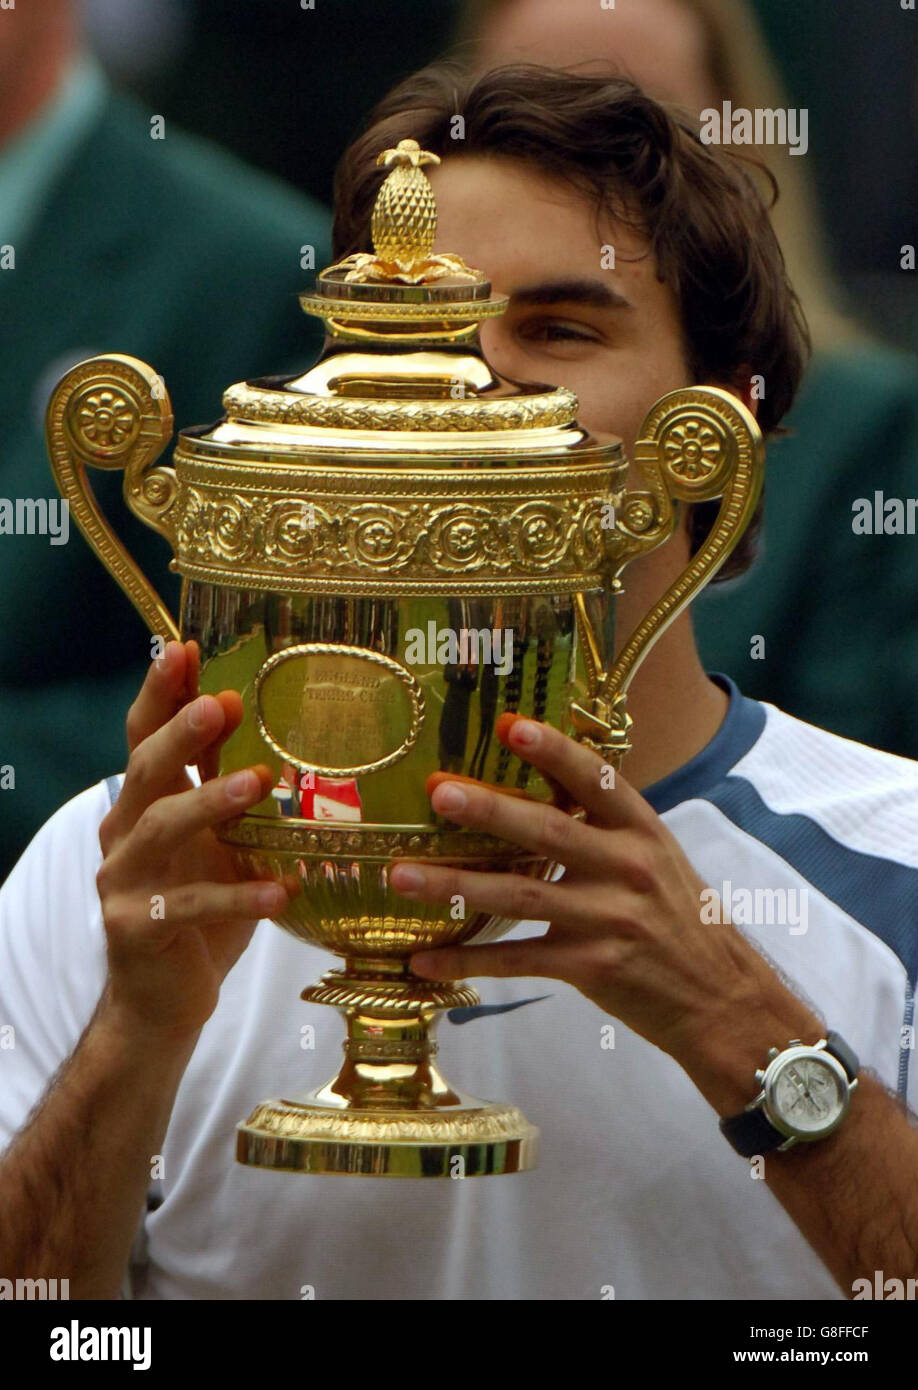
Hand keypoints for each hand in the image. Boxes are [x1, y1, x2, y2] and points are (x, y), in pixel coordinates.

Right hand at [96, 640, 291, 1040]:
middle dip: (180, 732)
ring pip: (160, 829)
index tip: (184, 647)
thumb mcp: (221, 842)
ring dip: (210, 801)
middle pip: (144, 770)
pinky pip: (189, 905)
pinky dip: (236, 895)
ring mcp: (123, 881)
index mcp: (142, 803)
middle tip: (219, 702)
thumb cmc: (202, 907)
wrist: (163, 1000)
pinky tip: (280, 890)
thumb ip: (231, 789)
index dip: (160, 692)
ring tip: (259, 783)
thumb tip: (274, 727)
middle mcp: (122, 833)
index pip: (142, 735)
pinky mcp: (137, 928)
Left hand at [390, 713, 768, 1061]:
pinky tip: (423, 959)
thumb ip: (604, 828)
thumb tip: (540, 785)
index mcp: (642, 831)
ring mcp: (610, 919)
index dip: (554, 751)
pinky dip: (467, 960)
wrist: (723, 1000)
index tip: (510, 724)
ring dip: (455, 885)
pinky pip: (517, 960)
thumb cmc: (680, 920)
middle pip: (549, 831)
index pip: (596, 779)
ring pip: (520, 895)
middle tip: (439, 793)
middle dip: (490, 810)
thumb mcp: (657, 859)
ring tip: (402, 875)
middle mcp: (628, 868)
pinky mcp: (592, 967)